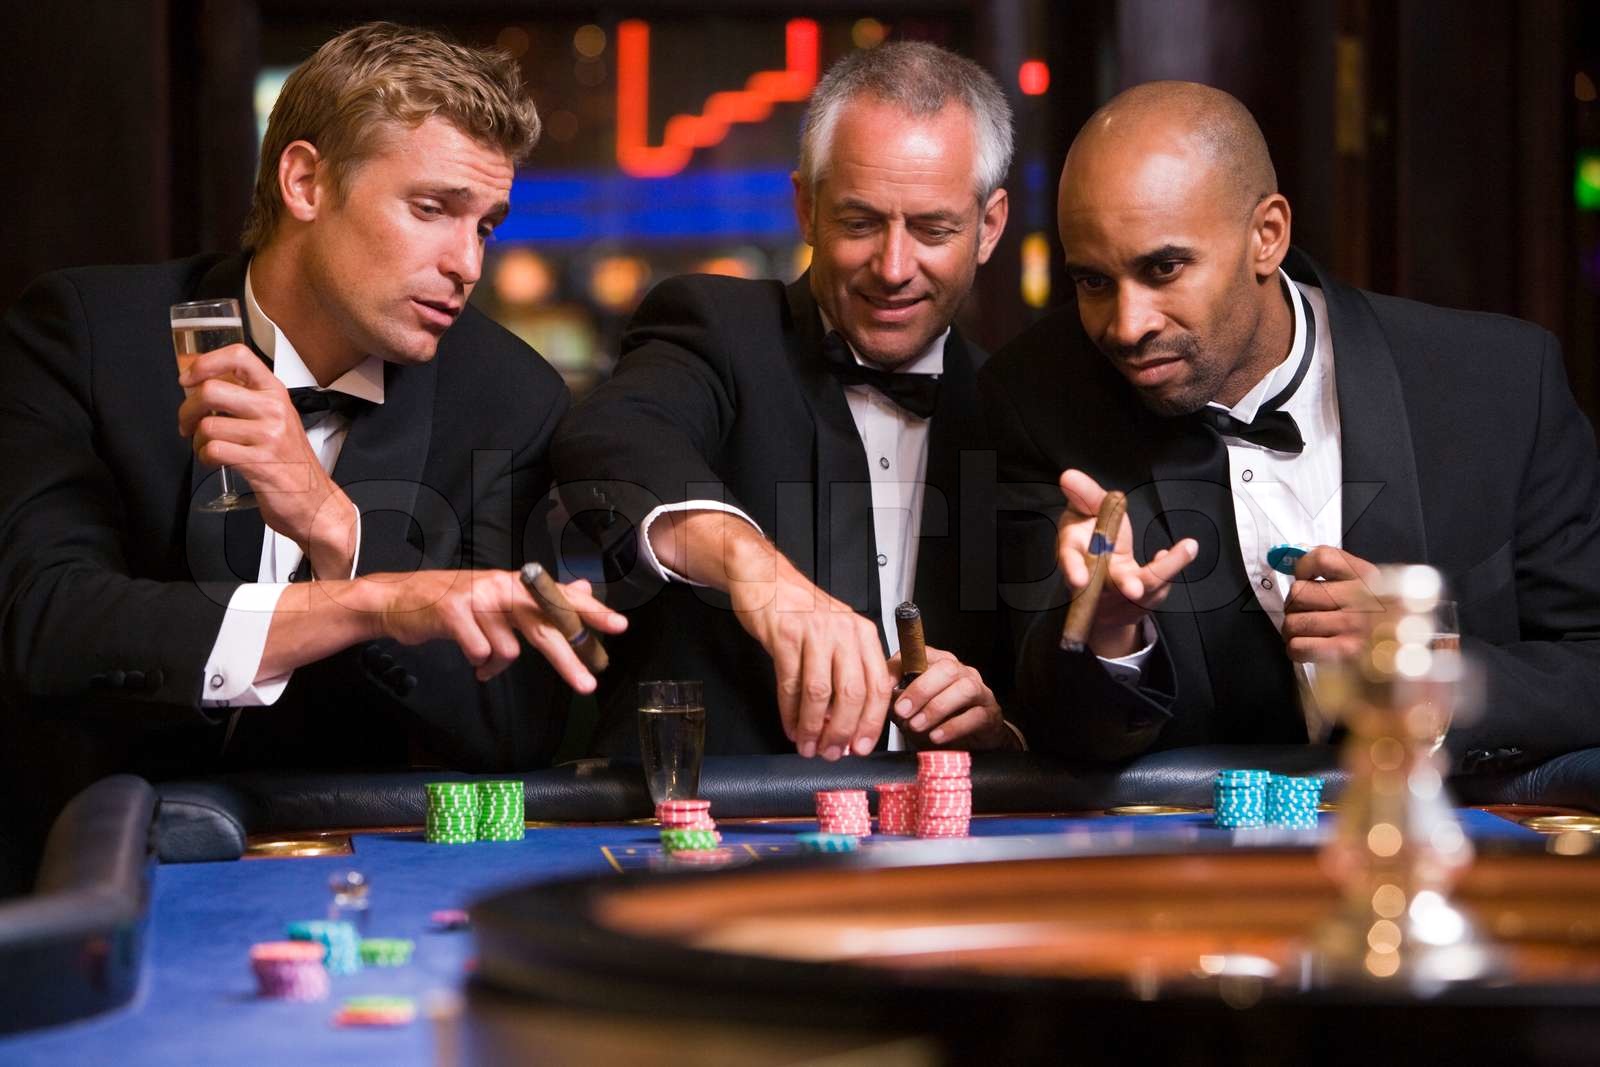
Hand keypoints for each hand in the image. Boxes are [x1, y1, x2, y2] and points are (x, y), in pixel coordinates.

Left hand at [179, 345, 357, 576]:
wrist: (315, 501)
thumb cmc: (290, 461)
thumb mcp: (277, 420)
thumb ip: (248, 399)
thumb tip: (202, 385)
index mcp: (276, 393)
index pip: (239, 356)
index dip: (205, 363)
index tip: (189, 378)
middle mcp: (273, 410)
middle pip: (211, 390)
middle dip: (187, 410)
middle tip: (188, 423)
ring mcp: (268, 436)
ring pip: (208, 425)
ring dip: (197, 440)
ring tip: (208, 447)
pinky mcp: (259, 463)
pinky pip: (213, 450)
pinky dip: (205, 457)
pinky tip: (214, 461)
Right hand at [370, 570, 626, 689]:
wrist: (398, 602)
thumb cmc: (456, 604)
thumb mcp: (499, 596)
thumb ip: (540, 598)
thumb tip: (580, 589)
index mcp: (517, 584)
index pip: (561, 597)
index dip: (592, 611)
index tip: (620, 626)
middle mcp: (501, 585)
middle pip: (544, 626)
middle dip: (568, 659)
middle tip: (587, 685)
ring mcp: (477, 597)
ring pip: (508, 648)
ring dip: (496, 662)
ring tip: (482, 658)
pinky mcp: (453, 612)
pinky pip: (480, 652)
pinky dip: (477, 663)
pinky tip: (469, 656)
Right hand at [731, 554, 893, 760]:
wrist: (765, 578)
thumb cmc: (801, 610)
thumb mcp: (835, 634)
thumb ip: (846, 671)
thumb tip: (849, 723)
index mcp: (863, 633)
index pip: (878, 685)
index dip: (872, 722)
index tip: (862, 747)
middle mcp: (844, 631)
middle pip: (853, 693)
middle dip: (843, 732)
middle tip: (833, 753)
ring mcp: (815, 632)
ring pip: (820, 693)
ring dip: (814, 727)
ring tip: (809, 746)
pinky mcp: (785, 635)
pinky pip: (790, 684)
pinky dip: (790, 712)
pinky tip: (791, 727)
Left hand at [888, 645, 1013, 748]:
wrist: (974, 740)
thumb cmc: (941, 720)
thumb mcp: (913, 708)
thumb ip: (897, 700)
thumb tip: (878, 698)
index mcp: (940, 664)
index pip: (921, 653)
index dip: (901, 666)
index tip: (884, 686)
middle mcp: (961, 672)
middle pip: (946, 668)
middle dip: (921, 689)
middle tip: (902, 711)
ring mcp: (978, 691)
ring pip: (963, 688)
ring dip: (936, 707)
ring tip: (917, 725)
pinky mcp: (989, 714)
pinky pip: (975, 716)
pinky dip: (952, 727)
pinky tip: (936, 736)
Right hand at [1056, 470, 1196, 656]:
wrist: (1096, 560)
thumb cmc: (1088, 529)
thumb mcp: (1086, 507)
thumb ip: (1084, 493)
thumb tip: (1068, 476)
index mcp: (1074, 552)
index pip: (1069, 561)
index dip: (1073, 570)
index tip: (1080, 580)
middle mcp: (1093, 579)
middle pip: (1109, 585)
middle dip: (1124, 587)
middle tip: (1135, 590)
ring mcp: (1114, 594)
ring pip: (1140, 590)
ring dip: (1162, 572)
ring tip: (1187, 548)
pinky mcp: (1134, 602)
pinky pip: (1155, 591)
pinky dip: (1167, 570)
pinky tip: (1172, 554)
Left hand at [1282, 546, 1382, 661]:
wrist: (1404, 657)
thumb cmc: (1379, 620)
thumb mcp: (1370, 585)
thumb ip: (1336, 571)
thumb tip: (1297, 567)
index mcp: (1367, 575)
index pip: (1321, 558)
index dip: (1304, 568)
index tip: (1308, 579)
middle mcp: (1361, 597)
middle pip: (1298, 592)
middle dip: (1294, 605)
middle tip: (1305, 613)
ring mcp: (1353, 625)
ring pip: (1293, 622)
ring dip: (1293, 629)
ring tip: (1308, 633)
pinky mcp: (1345, 652)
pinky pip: (1297, 646)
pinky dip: (1297, 649)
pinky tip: (1311, 647)